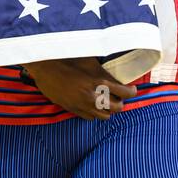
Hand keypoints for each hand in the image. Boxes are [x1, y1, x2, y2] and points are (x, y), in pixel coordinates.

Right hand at [22, 57, 136, 120]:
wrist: (45, 67)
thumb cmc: (67, 59)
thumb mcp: (90, 62)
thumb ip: (104, 72)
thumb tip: (115, 77)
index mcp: (100, 82)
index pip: (125, 93)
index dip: (132, 91)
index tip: (132, 89)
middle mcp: (94, 97)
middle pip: (117, 108)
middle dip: (121, 102)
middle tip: (119, 95)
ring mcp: (83, 105)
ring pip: (105, 116)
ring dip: (108, 109)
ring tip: (106, 101)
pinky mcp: (73, 110)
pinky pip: (90, 118)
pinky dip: (95, 113)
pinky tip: (93, 105)